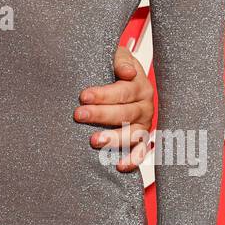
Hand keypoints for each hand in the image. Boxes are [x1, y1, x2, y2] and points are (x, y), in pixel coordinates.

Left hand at [75, 45, 154, 172]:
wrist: (128, 80)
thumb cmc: (118, 70)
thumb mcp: (120, 58)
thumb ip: (121, 60)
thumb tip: (126, 72)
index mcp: (140, 86)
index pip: (122, 91)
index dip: (103, 94)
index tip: (83, 96)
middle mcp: (145, 106)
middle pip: (124, 113)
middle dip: (101, 115)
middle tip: (79, 115)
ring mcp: (144, 125)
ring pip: (132, 134)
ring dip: (114, 139)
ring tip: (94, 141)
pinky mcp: (142, 140)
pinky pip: (140, 152)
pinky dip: (132, 160)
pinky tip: (119, 166)